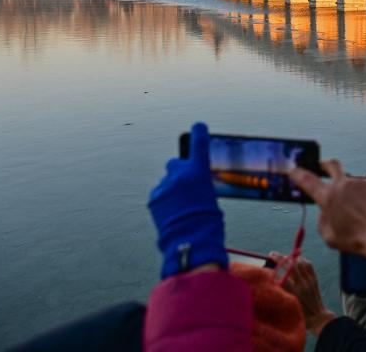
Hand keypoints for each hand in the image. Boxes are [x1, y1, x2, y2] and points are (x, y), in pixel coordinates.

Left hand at [148, 122, 226, 278]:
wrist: (189, 239)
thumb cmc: (207, 220)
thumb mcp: (211, 196)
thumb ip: (199, 182)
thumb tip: (192, 181)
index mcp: (199, 171)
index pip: (199, 142)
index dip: (198, 132)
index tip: (197, 126)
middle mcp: (180, 174)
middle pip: (176, 162)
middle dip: (180, 170)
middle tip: (186, 184)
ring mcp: (165, 185)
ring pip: (167, 181)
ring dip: (172, 189)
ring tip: (180, 207)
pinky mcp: (154, 198)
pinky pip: (159, 194)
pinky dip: (164, 201)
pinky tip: (172, 214)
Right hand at [276, 254, 335, 336]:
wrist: (317, 318)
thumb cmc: (298, 314)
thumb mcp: (287, 304)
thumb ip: (281, 291)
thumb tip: (271, 278)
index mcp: (293, 292)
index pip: (282, 273)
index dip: (274, 265)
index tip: (268, 260)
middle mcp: (301, 284)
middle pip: (290, 265)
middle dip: (280, 257)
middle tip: (273, 254)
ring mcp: (309, 281)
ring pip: (300, 263)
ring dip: (291, 258)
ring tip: (285, 257)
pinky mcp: (315, 280)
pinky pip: (309, 265)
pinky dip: (302, 261)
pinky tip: (297, 261)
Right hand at [290, 160, 365, 273]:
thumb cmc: (357, 240)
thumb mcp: (330, 237)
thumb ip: (322, 221)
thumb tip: (325, 212)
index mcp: (329, 197)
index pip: (307, 179)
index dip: (297, 173)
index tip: (293, 169)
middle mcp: (344, 185)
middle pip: (331, 164)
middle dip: (323, 164)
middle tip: (321, 166)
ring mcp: (361, 183)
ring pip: (350, 183)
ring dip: (349, 192)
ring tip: (356, 212)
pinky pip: (365, 190)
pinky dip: (363, 198)